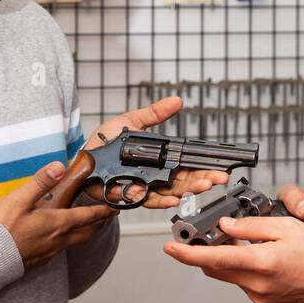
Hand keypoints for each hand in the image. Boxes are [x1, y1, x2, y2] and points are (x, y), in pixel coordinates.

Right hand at [0, 160, 117, 268]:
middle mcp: (58, 240)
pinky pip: (60, 250)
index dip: (103, 211)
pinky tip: (58, 237)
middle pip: (86, 233)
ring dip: (84, 233)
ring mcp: (49, 252)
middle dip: (99, 224)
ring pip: (74, 242)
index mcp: (57, 223)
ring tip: (86, 225)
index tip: (114, 208)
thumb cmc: (2, 230)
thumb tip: (58, 167)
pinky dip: (67, 241)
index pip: (87, 216)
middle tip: (105, 217)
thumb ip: (40, 182)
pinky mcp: (39, 260)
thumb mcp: (19, 199)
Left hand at [82, 96, 229, 208]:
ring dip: (188, 190)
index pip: (188, 164)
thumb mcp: (132, 121)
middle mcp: (156, 175)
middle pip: (186, 180)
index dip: (204, 166)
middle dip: (203, 180)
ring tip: (201, 186)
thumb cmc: (105, 141)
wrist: (83, 156)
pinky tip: (173, 199)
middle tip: (217, 178)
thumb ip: (155, 113)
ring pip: (172, 191)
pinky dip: (162, 201)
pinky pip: (150, 201)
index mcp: (161, 158)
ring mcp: (146, 186)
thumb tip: (177, 101)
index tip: (220, 166)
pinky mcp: (132, 195)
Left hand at [164, 214, 303, 302]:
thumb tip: (226, 225)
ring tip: (242, 239)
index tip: (170, 247)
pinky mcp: (265, 301)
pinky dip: (242, 266)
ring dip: (227, 257)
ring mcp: (260, 296)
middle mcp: (257, 285)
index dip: (187, 253)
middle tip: (202, 234)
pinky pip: (243, 281)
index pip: (213, 258)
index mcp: (261, 263)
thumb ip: (251, 226)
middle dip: (205, 251)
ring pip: (229, 274)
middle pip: (216, 267)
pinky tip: (258, 254)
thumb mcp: (286, 227)